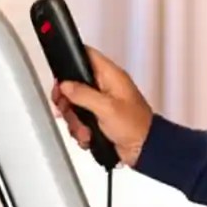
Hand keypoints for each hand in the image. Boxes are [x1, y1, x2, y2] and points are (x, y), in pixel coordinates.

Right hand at [51, 46, 153, 166]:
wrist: (145, 150)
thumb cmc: (136, 126)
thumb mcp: (106, 108)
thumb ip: (83, 94)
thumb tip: (66, 86)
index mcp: (111, 76)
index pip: (87, 55)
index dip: (71, 60)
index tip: (61, 76)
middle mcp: (105, 87)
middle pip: (75, 83)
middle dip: (68, 100)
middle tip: (66, 108)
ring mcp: (102, 104)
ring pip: (75, 105)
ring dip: (75, 120)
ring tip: (83, 129)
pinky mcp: (99, 119)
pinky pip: (80, 120)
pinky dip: (81, 130)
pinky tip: (87, 136)